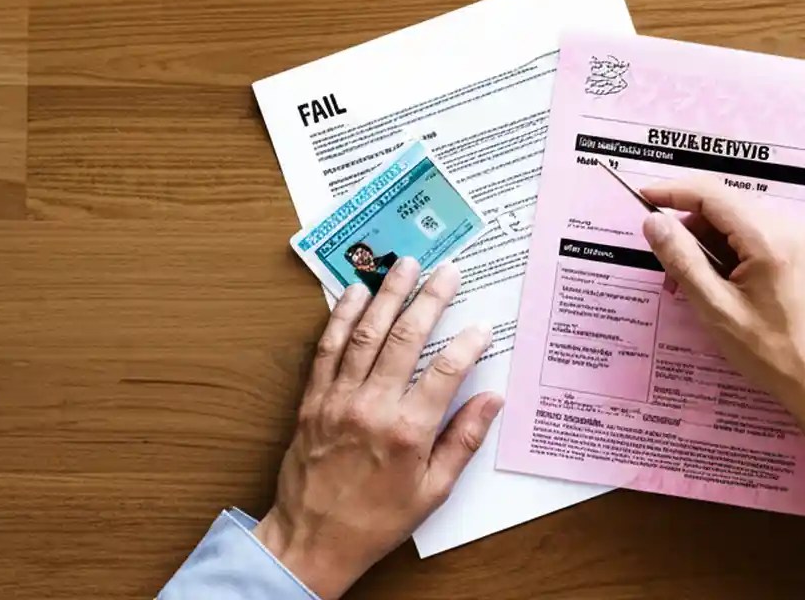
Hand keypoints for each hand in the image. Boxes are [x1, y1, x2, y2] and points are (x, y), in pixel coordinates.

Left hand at [253, 258, 502, 598]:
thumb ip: (464, 441)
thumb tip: (492, 401)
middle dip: (430, 298)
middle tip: (447, 271)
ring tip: (405, 264)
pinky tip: (356, 292)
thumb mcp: (433, 491)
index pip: (447, 371)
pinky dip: (341, 316)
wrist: (312, 540)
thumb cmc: (376, 521)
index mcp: (408, 432)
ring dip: (388, 294)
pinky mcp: (313, 400)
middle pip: (407, 338)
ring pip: (366, 333)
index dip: (469, 344)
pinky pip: (328, 348)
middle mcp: (373, 407)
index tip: (482, 327)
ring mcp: (339, 400)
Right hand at [640, 178, 804, 518]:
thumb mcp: (715, 308)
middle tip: (667, 272)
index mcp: (767, 236)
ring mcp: (797, 237)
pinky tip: (716, 285)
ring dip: (706, 245)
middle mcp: (786, 226)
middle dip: (688, 231)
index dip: (672, 191)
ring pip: (735, 222)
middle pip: (722, 206)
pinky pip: (752, 236)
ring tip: (689, 287)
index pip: (711, 193)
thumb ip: (682, 259)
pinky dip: (727, 252)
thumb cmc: (770, 352)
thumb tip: (655, 221)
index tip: (641, 195)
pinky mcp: (799, 252)